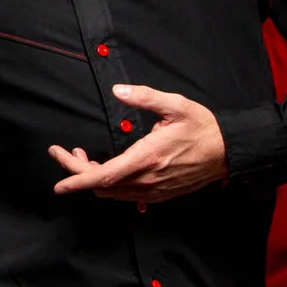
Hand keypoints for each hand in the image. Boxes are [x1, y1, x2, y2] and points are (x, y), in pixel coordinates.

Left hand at [49, 86, 227, 203]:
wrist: (228, 152)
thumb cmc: (202, 127)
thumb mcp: (175, 105)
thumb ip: (144, 97)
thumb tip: (118, 90)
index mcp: (146, 158)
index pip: (102, 176)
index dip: (77, 180)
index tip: (58, 183)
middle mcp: (147, 180)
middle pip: (101, 186)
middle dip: (79, 172)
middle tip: (67, 152)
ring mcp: (153, 191)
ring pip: (112, 193)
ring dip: (94, 179)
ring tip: (85, 157)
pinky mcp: (160, 195)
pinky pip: (127, 197)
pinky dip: (111, 186)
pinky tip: (110, 171)